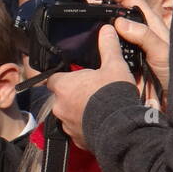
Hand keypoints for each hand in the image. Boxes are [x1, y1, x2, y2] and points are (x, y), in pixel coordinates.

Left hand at [47, 24, 137, 150]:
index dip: (61, 76)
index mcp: (62, 86)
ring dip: (78, 112)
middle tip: (89, 91)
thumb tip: (107, 30)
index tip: (70, 75)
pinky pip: (78, 131)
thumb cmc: (113, 95)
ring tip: (97, 108)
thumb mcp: (114, 66)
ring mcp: (67, 126)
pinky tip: (100, 123)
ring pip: (68, 115)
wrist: (121, 129)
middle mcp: (59, 107)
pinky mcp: (78, 141)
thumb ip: (108, 47)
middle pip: (60, 97)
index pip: (51, 78)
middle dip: (71, 95)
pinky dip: (86, 127)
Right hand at [87, 0, 169, 92]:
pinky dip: (100, 52)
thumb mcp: (162, 51)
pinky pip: (109, 53)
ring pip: (109, 33)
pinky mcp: (124, 62)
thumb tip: (119, 23)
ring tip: (86, 36)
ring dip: (98, 33)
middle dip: (99, 10)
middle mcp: (138, 31)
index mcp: (148, 22)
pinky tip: (93, 56)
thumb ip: (144, 36)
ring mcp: (130, 47)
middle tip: (85, 15)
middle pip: (115, 12)